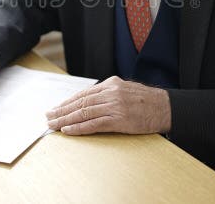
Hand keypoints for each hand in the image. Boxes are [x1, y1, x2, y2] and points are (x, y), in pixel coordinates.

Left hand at [45, 76, 170, 134]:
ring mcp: (114, 106)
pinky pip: (94, 124)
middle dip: (62, 110)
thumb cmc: (147, 101)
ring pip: (84, 113)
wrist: (166, 108)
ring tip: (53, 125)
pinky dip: (79, 128)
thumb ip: (109, 93)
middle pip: (80, 102)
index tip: (56, 108)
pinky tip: (68, 130)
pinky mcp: (119, 120)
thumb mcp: (126, 90)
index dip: (67, 102)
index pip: (83, 94)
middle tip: (48, 117)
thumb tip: (90, 101)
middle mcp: (111, 93)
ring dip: (65, 120)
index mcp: (111, 84)